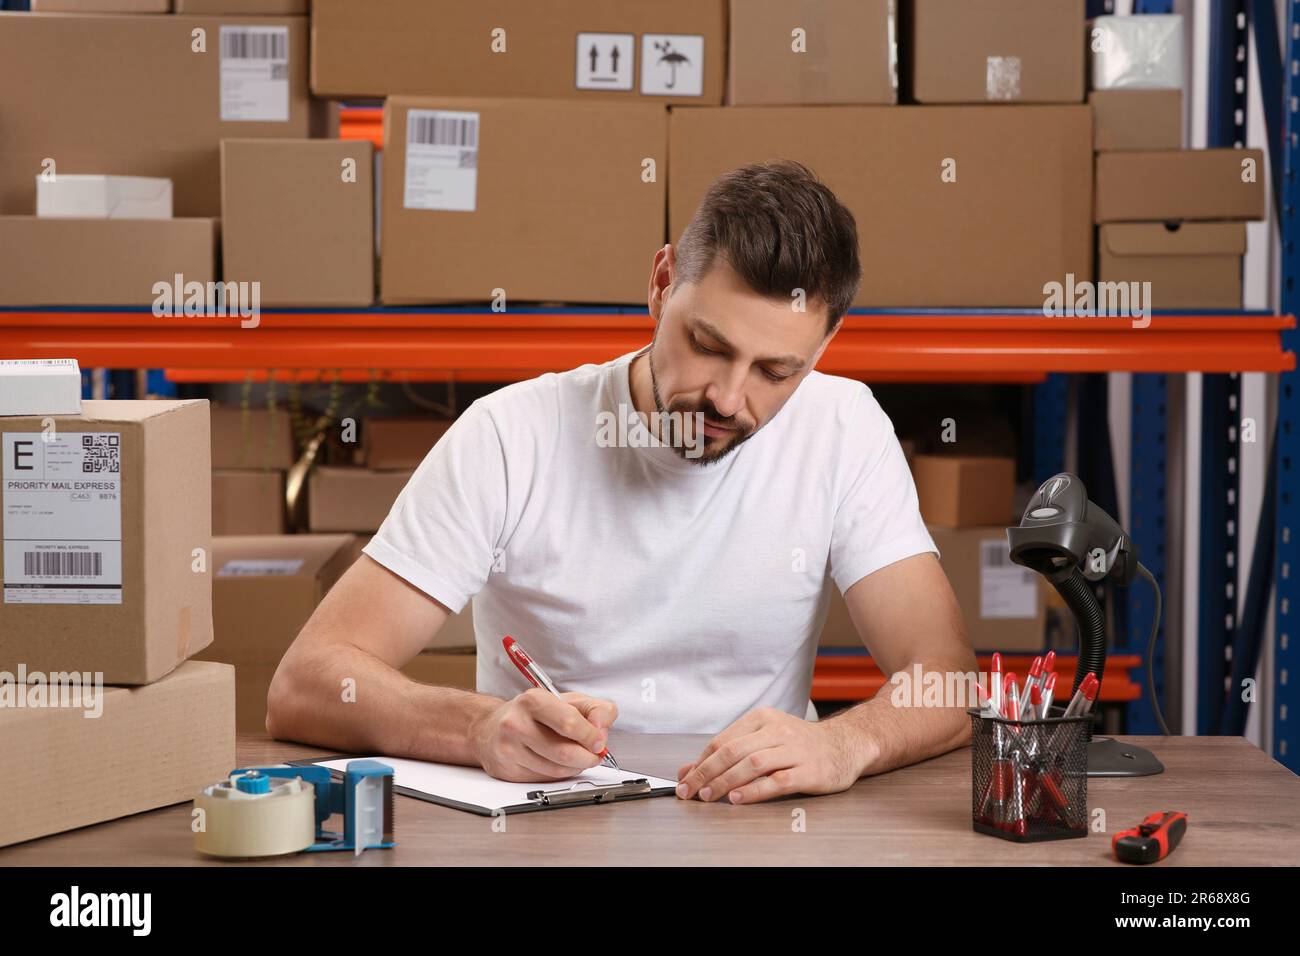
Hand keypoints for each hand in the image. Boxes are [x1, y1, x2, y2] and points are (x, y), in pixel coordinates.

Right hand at [470, 689, 617, 781]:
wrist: (490, 727)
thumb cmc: (534, 713)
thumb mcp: (569, 700)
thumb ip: (596, 709)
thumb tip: (603, 731)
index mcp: (533, 700)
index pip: (569, 723)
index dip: (591, 736)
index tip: (600, 742)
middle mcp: (516, 724)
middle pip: (564, 752)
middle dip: (588, 757)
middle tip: (595, 755)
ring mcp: (509, 749)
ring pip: (556, 770)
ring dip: (575, 767)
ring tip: (578, 757)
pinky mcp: (507, 771)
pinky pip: (544, 779)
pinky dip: (559, 774)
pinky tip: (557, 762)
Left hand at [674, 707, 866, 804]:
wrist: (846, 744)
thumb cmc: (800, 744)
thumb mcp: (764, 739)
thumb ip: (728, 752)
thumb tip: (688, 769)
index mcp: (762, 718)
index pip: (723, 741)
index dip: (700, 762)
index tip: (685, 780)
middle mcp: (777, 730)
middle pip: (732, 751)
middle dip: (705, 773)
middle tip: (689, 791)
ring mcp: (794, 750)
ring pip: (752, 764)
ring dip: (725, 782)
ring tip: (708, 796)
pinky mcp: (809, 771)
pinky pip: (777, 781)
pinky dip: (754, 791)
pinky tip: (738, 799)